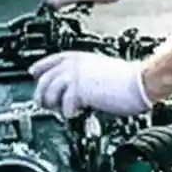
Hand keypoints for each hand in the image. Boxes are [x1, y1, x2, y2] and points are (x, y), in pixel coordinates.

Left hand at [29, 52, 151, 117]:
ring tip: (63, 111)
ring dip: (54, 105)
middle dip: (42, 94)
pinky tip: (76, 114)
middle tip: (45, 104)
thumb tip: (74, 91)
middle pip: (44, 78)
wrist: (138, 83)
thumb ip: (84, 77)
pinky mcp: (79, 91)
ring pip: (49, 93)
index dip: (40, 67)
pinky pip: (64, 105)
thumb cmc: (127, 79)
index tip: (32, 72)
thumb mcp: (100, 71)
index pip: (52, 60)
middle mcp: (74, 65)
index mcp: (80, 57)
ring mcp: (75, 77)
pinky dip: (69, 113)